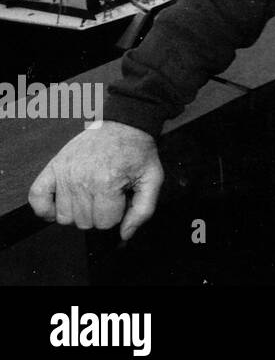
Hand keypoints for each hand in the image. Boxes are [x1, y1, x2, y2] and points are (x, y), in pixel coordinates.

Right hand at [29, 121, 162, 240]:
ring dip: (78, 212)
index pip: (106, 223)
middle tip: (108, 195)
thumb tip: (125, 234)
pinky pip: (37, 197)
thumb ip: (143, 210)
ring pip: (64, 217)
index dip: (117, 214)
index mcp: (108, 183)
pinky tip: (59, 205)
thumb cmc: (138, 151)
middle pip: (85, 222)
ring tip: (91, 195)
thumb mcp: (152, 179)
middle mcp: (82, 180)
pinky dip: (44, 207)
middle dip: (100, 214)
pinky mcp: (54, 167)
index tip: (122, 198)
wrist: (125, 124)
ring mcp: (65, 173)